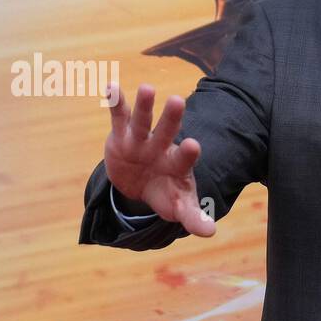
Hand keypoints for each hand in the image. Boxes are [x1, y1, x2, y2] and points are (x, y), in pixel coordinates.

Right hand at [103, 82, 214, 236]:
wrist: (141, 185)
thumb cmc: (165, 193)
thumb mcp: (178, 207)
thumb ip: (192, 217)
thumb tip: (210, 232)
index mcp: (177, 165)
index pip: (184, 159)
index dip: (188, 153)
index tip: (194, 145)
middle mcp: (161, 148)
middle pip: (167, 132)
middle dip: (171, 119)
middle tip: (178, 101)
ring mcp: (141, 140)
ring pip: (142, 121)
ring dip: (144, 106)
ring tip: (147, 88)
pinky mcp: (121, 135)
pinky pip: (119, 117)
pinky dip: (115, 103)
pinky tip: (111, 87)